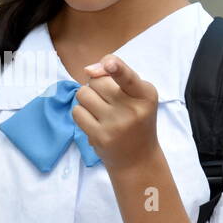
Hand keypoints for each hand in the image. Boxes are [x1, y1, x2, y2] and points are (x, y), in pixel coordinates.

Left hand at [71, 54, 160, 171]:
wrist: (138, 158)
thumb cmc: (137, 119)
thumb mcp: (138, 95)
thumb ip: (118, 75)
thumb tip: (89, 70)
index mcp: (145, 95)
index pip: (128, 78)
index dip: (116, 67)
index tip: (109, 65)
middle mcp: (131, 110)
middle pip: (97, 82)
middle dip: (97, 86)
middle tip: (107, 99)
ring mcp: (115, 125)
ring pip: (83, 94)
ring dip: (87, 98)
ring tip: (100, 109)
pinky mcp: (100, 137)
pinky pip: (77, 112)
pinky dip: (81, 113)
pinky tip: (94, 120)